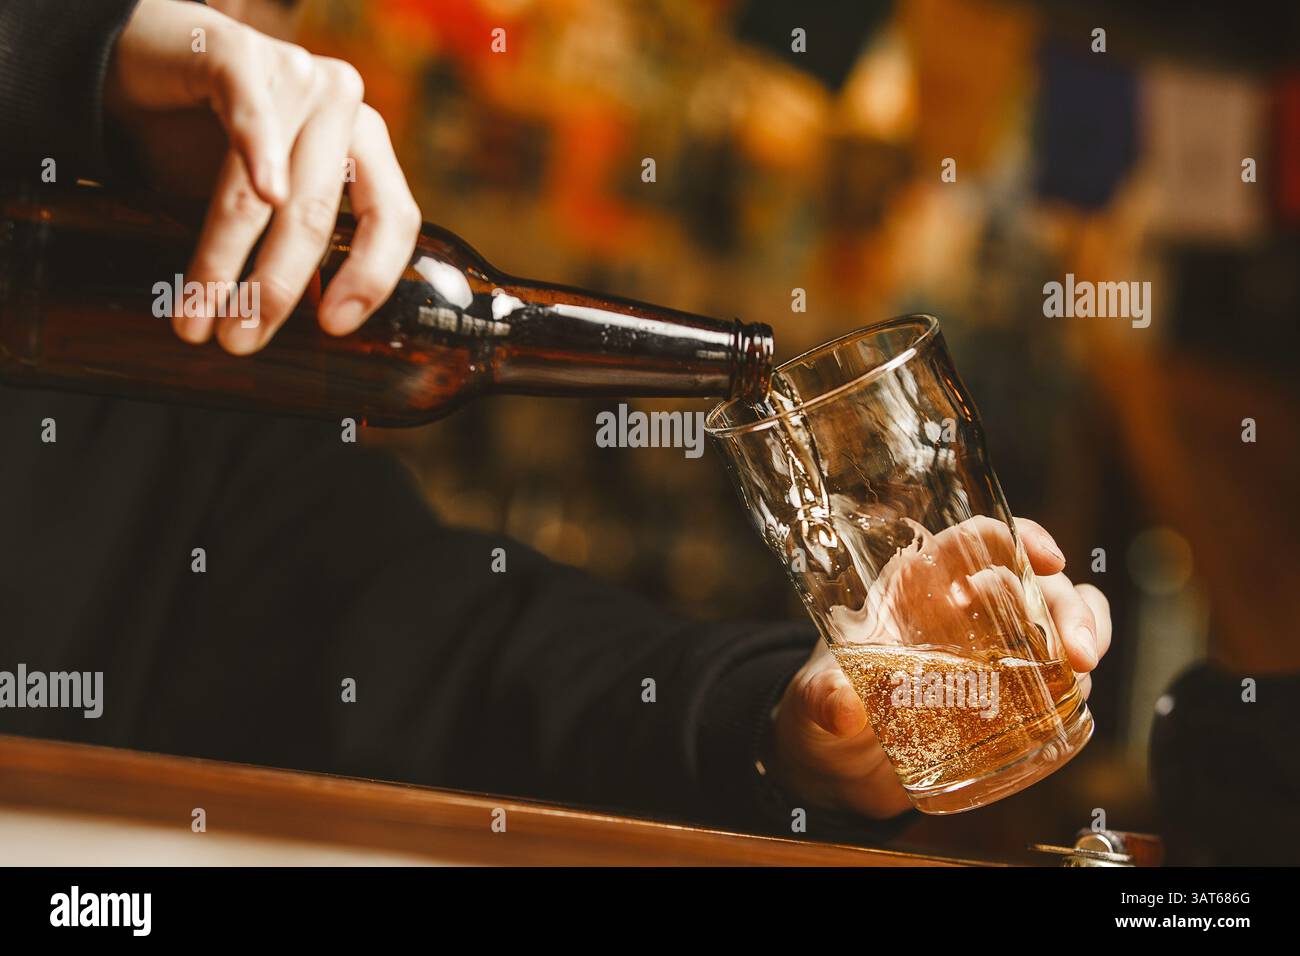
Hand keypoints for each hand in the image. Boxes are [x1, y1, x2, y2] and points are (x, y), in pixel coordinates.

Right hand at [106, 0, 421, 352]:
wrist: (148, 57)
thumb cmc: (212, 136)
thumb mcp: (267, 199)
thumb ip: (290, 243)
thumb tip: (286, 328)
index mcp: (365, 148)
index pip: (392, 220)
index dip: (370, 278)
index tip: (334, 328)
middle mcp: (343, 110)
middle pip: (320, 216)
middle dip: (276, 289)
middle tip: (240, 340)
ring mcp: (297, 77)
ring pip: (273, 189)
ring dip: (229, 259)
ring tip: (200, 315)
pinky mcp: (240, 53)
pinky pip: (251, 112)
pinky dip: (260, 152)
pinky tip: (264, 193)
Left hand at [768, 517, 1110, 817]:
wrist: (839, 766)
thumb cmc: (824, 713)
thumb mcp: (818, 703)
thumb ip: (826, 701)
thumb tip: (842, 708)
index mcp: (915, 585)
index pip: (974, 540)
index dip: (1016, 537)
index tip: (1049, 557)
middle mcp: (960, 605)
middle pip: (1031, 579)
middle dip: (1066, 606)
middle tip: (1079, 654)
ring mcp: (991, 645)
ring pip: (1057, 615)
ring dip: (1086, 633)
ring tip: (1083, 676)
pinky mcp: (1009, 688)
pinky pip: (1059, 665)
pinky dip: (1080, 674)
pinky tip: (1078, 700)